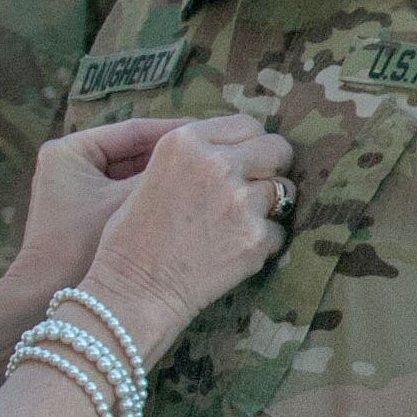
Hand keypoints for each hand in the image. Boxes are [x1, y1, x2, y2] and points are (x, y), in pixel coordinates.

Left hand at [3, 117, 193, 301]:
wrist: (46, 298)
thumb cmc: (80, 246)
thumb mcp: (125, 204)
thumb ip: (160, 176)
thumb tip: (200, 152)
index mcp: (71, 149)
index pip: (132, 130)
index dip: (173, 131)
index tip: (209, 131)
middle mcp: (70, 162)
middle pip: (131, 151)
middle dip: (170, 156)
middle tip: (212, 152)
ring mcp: (76, 187)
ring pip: (129, 173)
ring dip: (161, 177)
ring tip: (204, 173)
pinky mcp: (84, 211)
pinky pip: (123, 195)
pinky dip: (148, 197)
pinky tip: (185, 198)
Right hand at [78, 114, 293, 362]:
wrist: (132, 291)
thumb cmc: (132, 237)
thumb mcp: (152, 173)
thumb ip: (194, 154)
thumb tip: (236, 148)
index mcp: (185, 141)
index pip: (247, 124)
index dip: (249, 144)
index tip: (246, 160)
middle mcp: (216, 164)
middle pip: (277, 149)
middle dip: (272, 166)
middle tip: (257, 186)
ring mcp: (240, 201)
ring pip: (284, 191)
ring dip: (270, 205)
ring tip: (241, 223)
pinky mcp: (255, 238)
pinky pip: (279, 231)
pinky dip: (264, 241)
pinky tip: (236, 250)